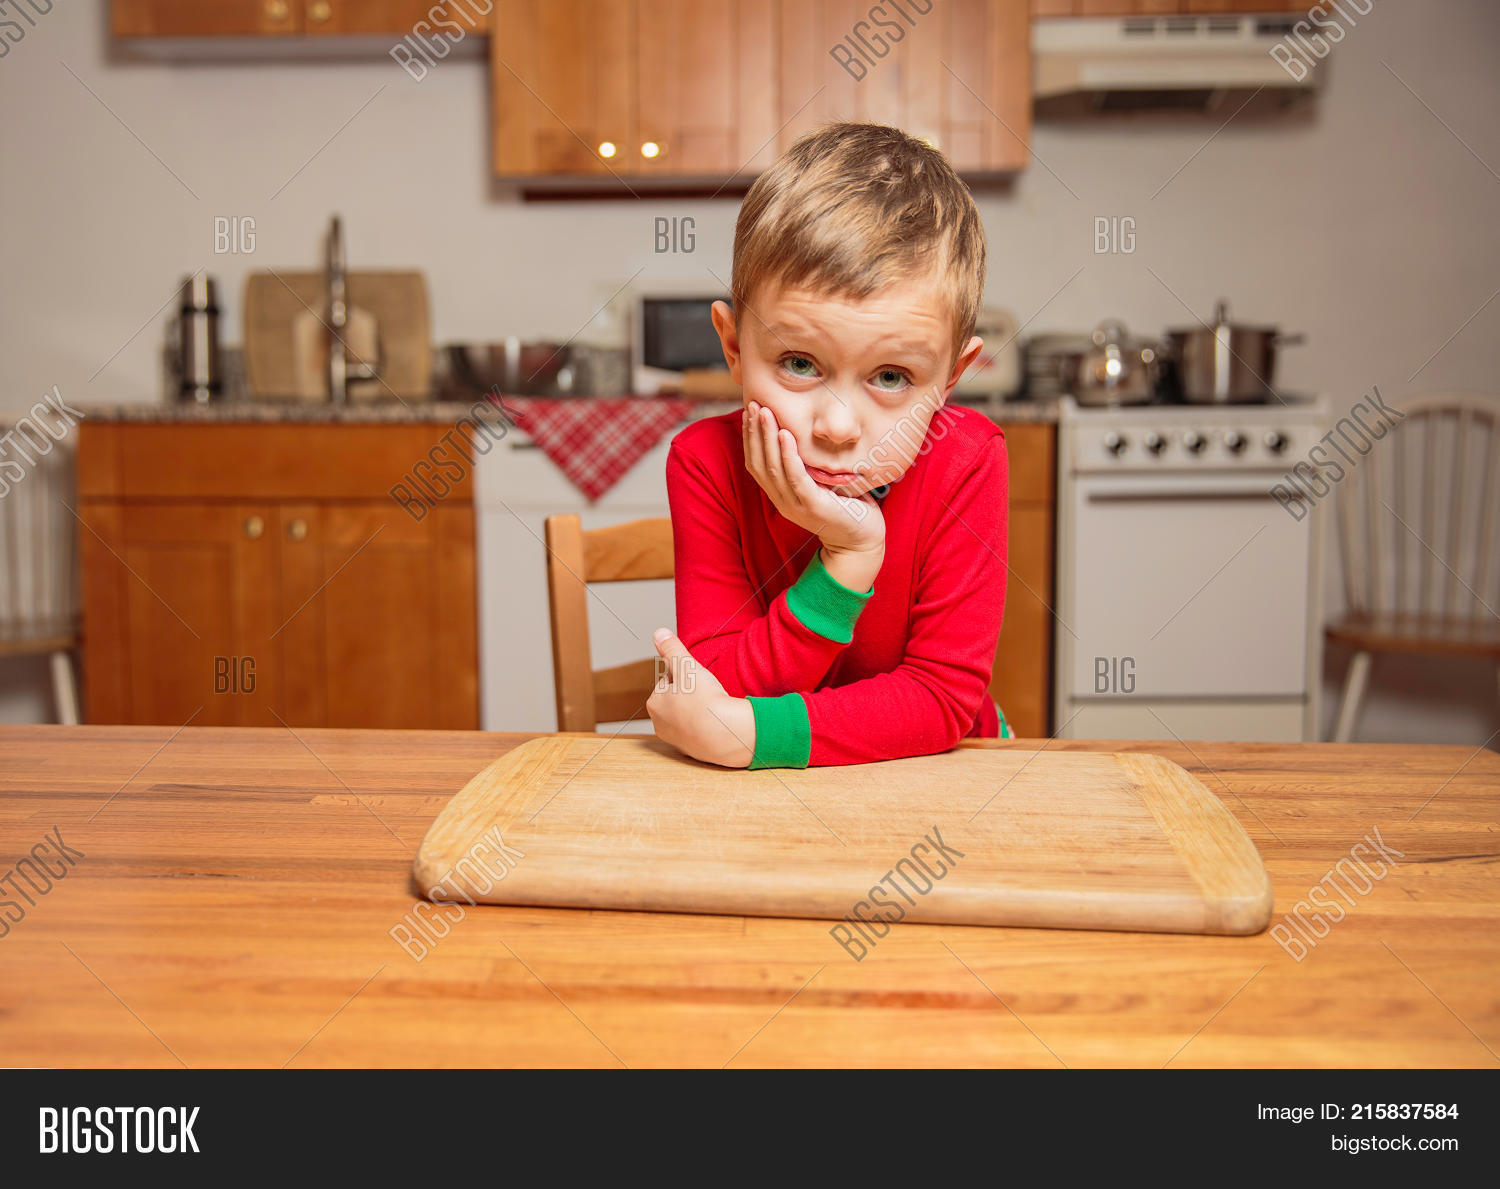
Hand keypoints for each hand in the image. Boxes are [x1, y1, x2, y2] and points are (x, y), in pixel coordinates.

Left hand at [646, 629, 755, 767]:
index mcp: (654, 703)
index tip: (698, 678)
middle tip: (708, 692)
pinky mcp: (694, 751)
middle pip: (677, 700)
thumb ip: (671, 648)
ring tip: (714, 706)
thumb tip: (658, 633)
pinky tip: (718, 721)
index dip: (686, 675)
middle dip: (691, 694)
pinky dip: (707, 726)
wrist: (724, 733)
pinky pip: (700, 732)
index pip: (669, 680)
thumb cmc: (703, 698)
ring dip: (699, 710)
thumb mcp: (686, 665)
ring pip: (688, 717)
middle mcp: (660, 724)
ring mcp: (677, 740)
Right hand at [742, 401, 886, 561]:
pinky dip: (788, 455)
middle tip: (754, 405)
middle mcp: (783, 501)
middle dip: (755, 432)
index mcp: (781, 495)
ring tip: (766, 413)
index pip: (756, 464)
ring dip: (767, 437)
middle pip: (759, 463)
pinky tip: (786, 434)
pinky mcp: (813, 506)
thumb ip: (806, 466)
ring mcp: (796, 505)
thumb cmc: (844, 507)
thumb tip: (800, 434)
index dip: (750, 439)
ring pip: (773, 467)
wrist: (861, 540)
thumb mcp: (819, 483)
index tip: (750, 413)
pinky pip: (795, 477)